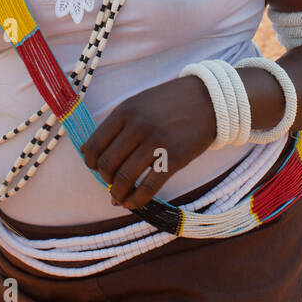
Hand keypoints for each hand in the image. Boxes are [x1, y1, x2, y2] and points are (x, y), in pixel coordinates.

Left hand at [81, 75, 216, 209]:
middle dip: (105, 179)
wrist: (210, 98)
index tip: (95, 168)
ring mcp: (156, 143)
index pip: (95, 144)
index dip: (91, 162)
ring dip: (117, 193)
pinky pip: (148, 187)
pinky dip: (136, 200)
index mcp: (125, 110)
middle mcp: (137, 126)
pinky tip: (132, 203)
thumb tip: (91, 153)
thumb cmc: (171, 102)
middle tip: (111, 182)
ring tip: (119, 196)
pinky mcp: (174, 158)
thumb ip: (118, 125)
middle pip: (107, 163)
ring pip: (124, 178)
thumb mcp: (140, 103)